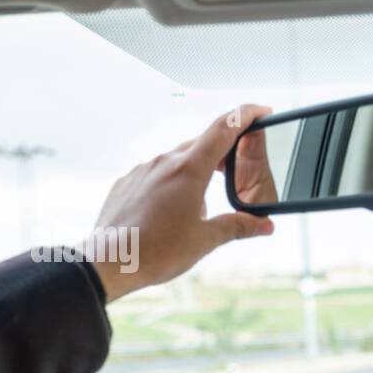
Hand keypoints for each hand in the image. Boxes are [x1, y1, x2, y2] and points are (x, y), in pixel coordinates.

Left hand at [85, 105, 274, 302]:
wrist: (108, 263)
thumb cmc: (155, 252)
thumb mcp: (204, 241)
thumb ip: (237, 227)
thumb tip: (264, 225)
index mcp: (189, 170)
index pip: (225, 128)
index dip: (246, 114)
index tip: (261, 110)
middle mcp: (165, 162)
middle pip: (202, 143)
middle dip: (221, 152)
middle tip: (233, 170)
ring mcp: (143, 170)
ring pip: (176, 159)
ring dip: (193, 171)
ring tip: (197, 203)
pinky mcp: (126, 181)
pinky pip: (154, 173)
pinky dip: (168, 182)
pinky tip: (168, 209)